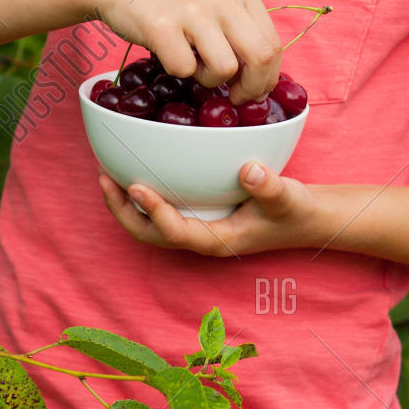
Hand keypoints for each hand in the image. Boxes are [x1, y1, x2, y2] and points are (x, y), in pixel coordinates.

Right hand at [88, 0, 281, 103]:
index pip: (272, 44)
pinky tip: (168, 53)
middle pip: (260, 58)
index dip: (268, 76)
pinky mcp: (162, 26)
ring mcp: (193, 11)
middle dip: (251, 88)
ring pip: (225, 69)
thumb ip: (237, 26)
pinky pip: (184, 70)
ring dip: (209, 80)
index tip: (255, 90)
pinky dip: (177, 72)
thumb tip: (258, 75)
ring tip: (193, 65)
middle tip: (235, 97)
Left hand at [97, 160, 321, 255]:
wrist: (305, 219)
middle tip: (104, 179)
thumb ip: (270, 187)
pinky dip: (142, 196)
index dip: (153, 211)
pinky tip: (135, 169)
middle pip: (150, 234)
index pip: (176, 232)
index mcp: (216, 240)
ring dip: (125, 204)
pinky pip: (161, 210)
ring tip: (107, 174)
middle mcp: (199, 238)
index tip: (136, 186)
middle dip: (122, 211)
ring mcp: (196, 228)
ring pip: (150, 225)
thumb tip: (249, 170)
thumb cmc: (296, 211)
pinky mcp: (197, 215)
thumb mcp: (289, 197)